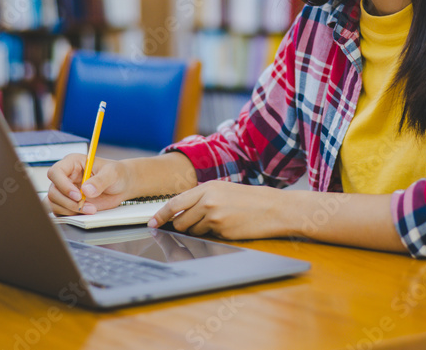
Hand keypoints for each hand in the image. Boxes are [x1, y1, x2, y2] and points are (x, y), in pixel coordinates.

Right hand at [46, 154, 133, 215]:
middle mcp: (66, 176)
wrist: (122, 185)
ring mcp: (65, 190)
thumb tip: (86, 189)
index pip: (56, 172)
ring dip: (71, 209)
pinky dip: (70, 214)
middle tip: (87, 205)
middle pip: (53, 191)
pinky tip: (85, 211)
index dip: (63, 184)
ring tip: (91, 209)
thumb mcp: (112, 173)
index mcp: (73, 163)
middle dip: (69, 202)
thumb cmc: (116, 173)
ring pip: (54, 202)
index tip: (78, 195)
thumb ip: (100, 180)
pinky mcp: (68, 202)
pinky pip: (59, 211)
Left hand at [147, 181, 288, 239]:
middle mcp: (208, 201)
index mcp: (207, 188)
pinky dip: (213, 234)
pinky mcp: (222, 231)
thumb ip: (202, 198)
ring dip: (199, 230)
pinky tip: (228, 226)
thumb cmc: (250, 199)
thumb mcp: (223, 190)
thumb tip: (182, 211)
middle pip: (180, 220)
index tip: (152, 222)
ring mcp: (214, 217)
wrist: (273, 208)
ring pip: (193, 230)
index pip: (175, 203)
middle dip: (181, 226)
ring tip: (218, 221)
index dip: (161, 215)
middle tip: (192, 225)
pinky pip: (208, 236)